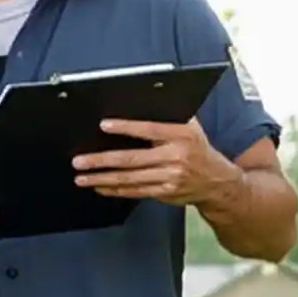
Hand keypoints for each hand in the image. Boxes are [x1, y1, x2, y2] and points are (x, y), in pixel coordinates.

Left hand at [72, 117, 241, 205]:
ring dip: (102, 178)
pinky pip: (136, 191)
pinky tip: (99, 186)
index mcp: (182, 135)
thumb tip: (136, 103)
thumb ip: (166, 118)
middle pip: (133, 159)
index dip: (126, 127)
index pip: (150, 129)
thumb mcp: (190, 128)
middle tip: (79, 160)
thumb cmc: (197, 148)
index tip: (103, 125)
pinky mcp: (165, 193)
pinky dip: (115, 189)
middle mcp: (176, 157)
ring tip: (81, 177)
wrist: (218, 181)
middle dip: (102, 160)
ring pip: (130, 178)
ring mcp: (170, 178)